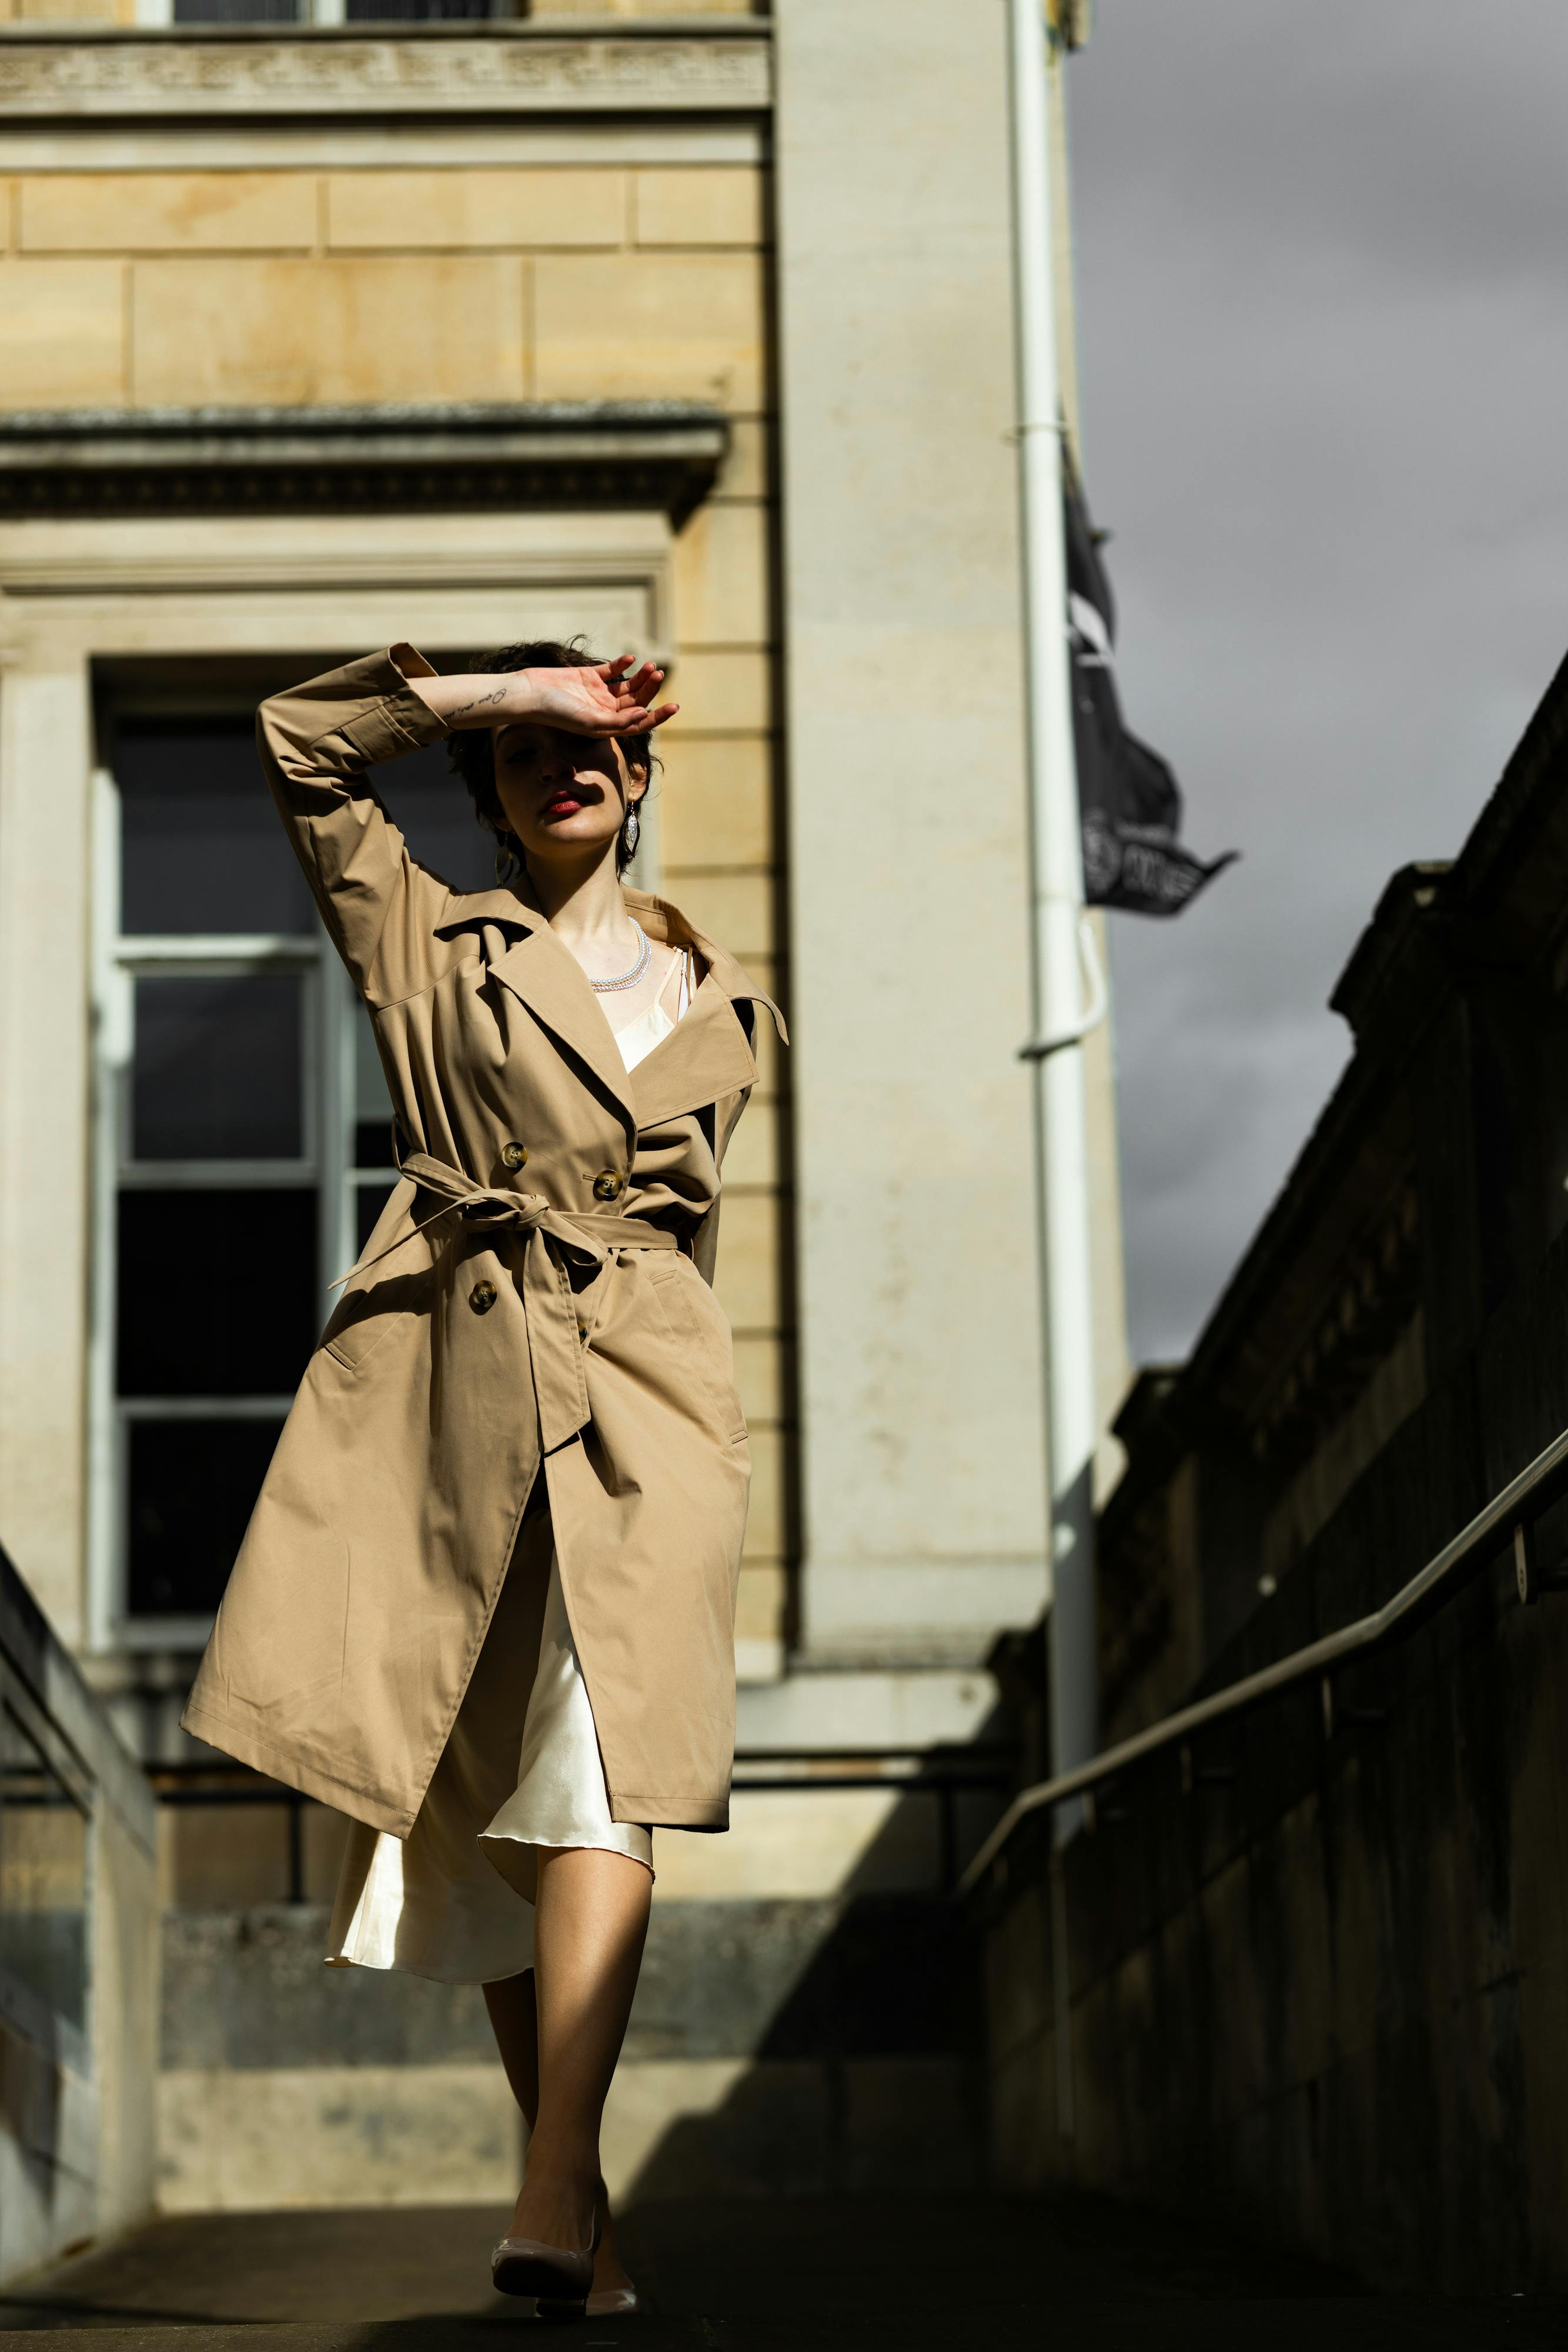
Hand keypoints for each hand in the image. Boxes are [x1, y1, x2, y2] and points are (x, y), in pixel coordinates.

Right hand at [420, 659, 678, 735]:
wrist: (529, 693)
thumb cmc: (556, 712)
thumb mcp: (590, 721)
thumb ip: (617, 720)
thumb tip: (643, 715)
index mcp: (607, 726)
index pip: (639, 722)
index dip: (658, 716)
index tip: (673, 706)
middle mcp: (605, 711)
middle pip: (636, 701)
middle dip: (650, 690)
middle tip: (658, 675)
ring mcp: (597, 693)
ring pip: (627, 685)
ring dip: (640, 677)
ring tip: (651, 667)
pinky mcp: (588, 676)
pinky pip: (611, 670)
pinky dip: (622, 664)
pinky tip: (630, 659)